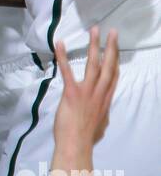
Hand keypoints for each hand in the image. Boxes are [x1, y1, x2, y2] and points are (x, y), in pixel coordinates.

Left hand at [53, 26, 119, 149]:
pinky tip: (59, 43)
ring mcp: (86, 91)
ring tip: (94, 30)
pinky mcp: (72, 93)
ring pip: (93, 64)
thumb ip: (101, 116)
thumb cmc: (86, 138)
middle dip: (111, 47)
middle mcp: (99, 93)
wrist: (76, 145)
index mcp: (105, 100)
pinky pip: (67, 71)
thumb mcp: (100, 126)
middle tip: (113, 32)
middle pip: (108, 66)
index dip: (115, 61)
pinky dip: (63, 56)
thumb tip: (101, 115)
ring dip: (94, 45)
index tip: (116, 50)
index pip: (113, 77)